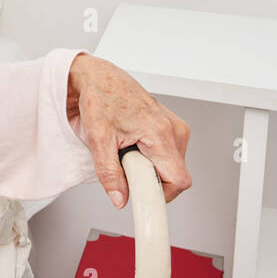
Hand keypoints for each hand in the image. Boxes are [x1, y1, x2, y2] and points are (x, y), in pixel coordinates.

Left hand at [67, 53, 191, 207]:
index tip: (144, 201)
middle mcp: (174, 129)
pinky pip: (166, 155)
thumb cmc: (99, 97)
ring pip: (170, 166)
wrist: (98, 76)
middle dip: (149, 179)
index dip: (161, 196)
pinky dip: (149, 157)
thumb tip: (119, 197)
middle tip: (124, 164)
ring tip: (125, 148)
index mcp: (161, 132)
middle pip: (174, 175)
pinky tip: (132, 143)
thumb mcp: (97, 137)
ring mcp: (174, 127)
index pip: (179, 181)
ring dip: (148, 167)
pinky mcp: (170, 127)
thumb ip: (108, 172)